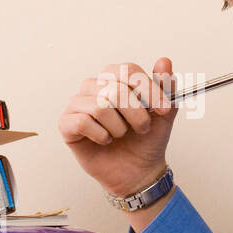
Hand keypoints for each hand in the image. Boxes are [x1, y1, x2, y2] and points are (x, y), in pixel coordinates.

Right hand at [57, 57, 178, 197]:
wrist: (138, 171)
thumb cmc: (146, 140)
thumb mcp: (164, 113)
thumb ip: (166, 87)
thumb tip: (164, 61)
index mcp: (115, 78)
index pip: (129, 70)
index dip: (148, 90)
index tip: (164, 110)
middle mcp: (94, 86)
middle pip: (115, 89)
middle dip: (136, 114)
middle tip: (143, 128)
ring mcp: (78, 103)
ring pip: (100, 106)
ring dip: (119, 127)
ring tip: (121, 135)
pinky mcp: (66, 123)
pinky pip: (83, 122)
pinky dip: (102, 135)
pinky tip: (105, 140)